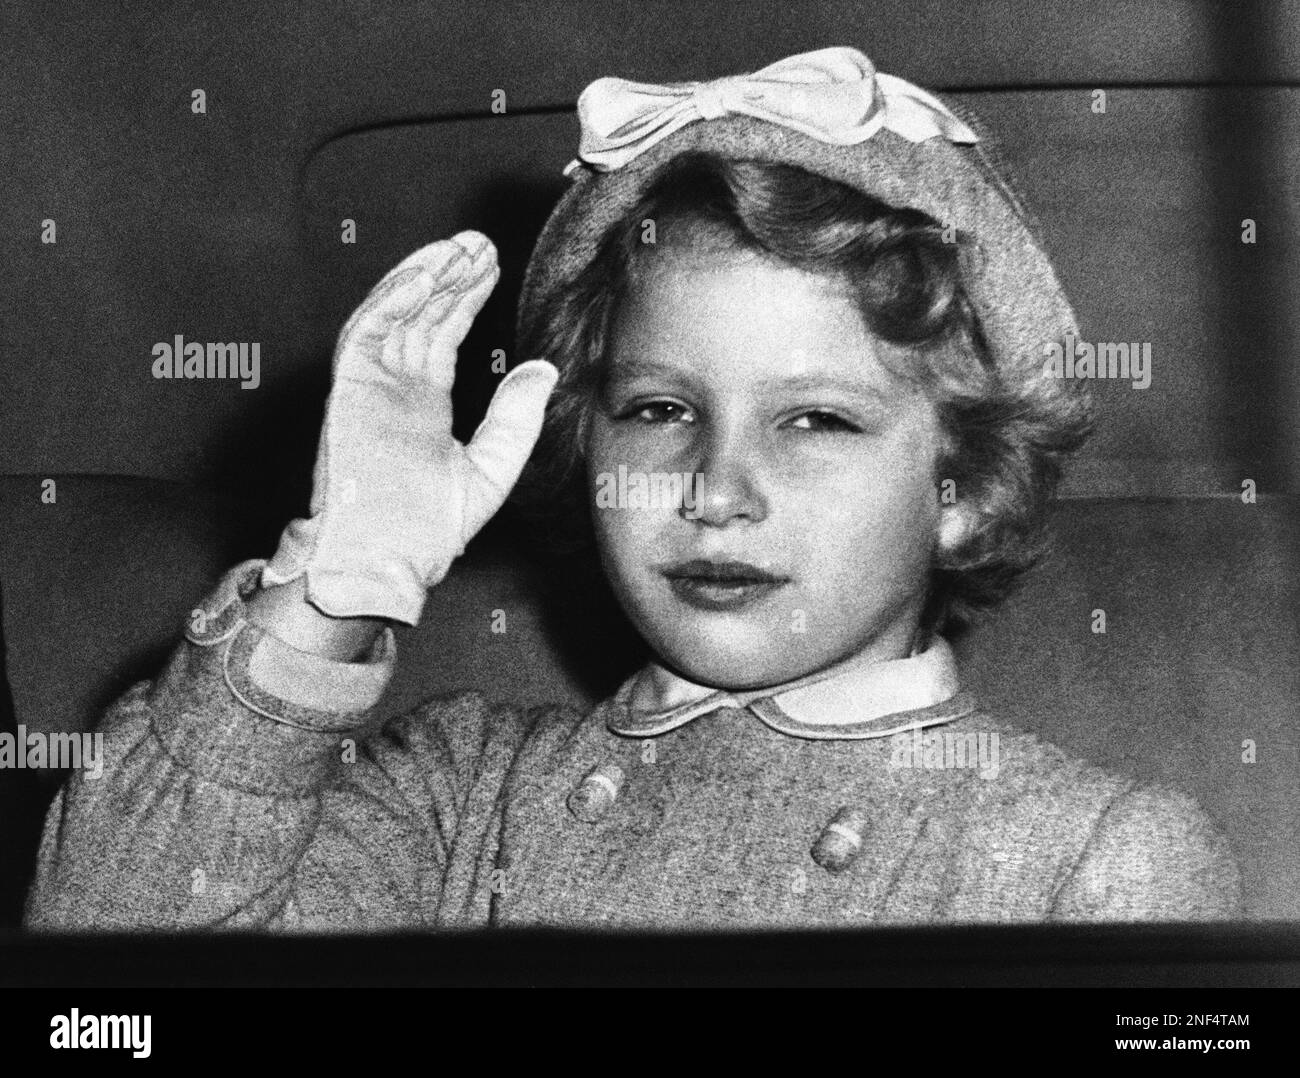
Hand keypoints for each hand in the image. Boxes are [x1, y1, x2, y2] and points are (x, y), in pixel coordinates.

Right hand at [262, 231, 557, 623]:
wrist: (384, 564)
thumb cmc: (428, 532)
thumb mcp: (491, 470)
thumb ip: (516, 420)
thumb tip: (541, 368)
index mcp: (426, 404)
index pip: (445, 334)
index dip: (465, 298)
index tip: (491, 265)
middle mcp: (396, 389)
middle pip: (422, 316)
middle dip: (449, 276)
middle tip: (479, 242)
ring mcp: (370, 388)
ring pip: (394, 315)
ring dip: (422, 277)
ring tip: (457, 248)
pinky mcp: (348, 393)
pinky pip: (364, 336)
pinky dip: (390, 303)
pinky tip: (420, 278)